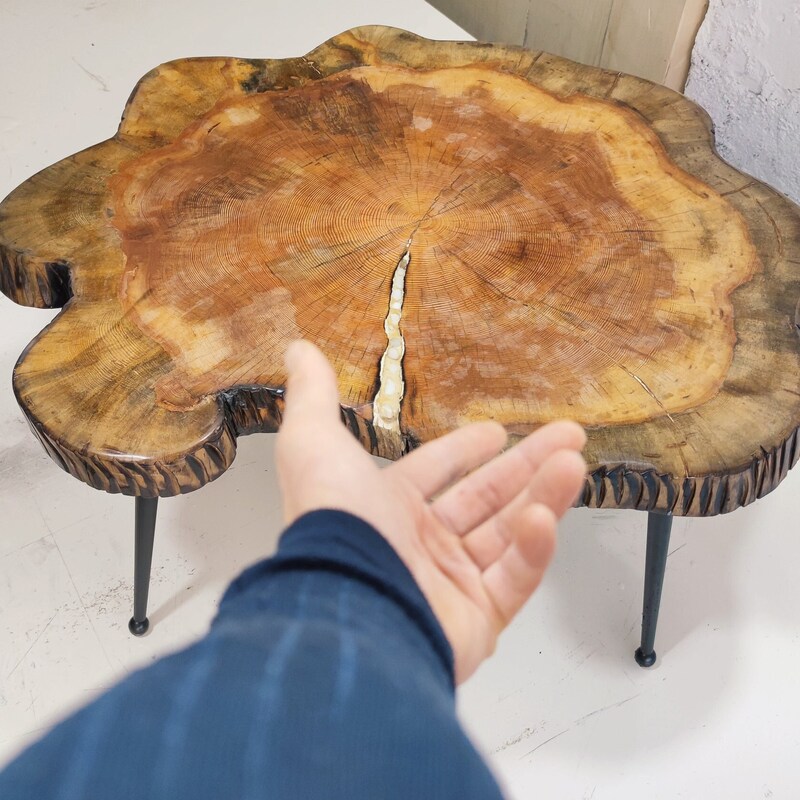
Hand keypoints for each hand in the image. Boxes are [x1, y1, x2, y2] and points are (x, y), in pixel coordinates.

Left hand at [276, 341, 586, 682]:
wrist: (348, 606)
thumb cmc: (333, 523)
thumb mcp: (314, 444)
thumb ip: (313, 396)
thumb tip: (299, 351)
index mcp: (384, 508)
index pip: (434, 472)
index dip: (464, 450)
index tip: (496, 432)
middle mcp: (418, 546)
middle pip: (484, 499)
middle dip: (526, 465)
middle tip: (567, 438)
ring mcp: (449, 585)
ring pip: (508, 534)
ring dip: (542, 497)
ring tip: (573, 463)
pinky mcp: (476, 621)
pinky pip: (515, 579)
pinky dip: (533, 549)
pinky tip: (544, 518)